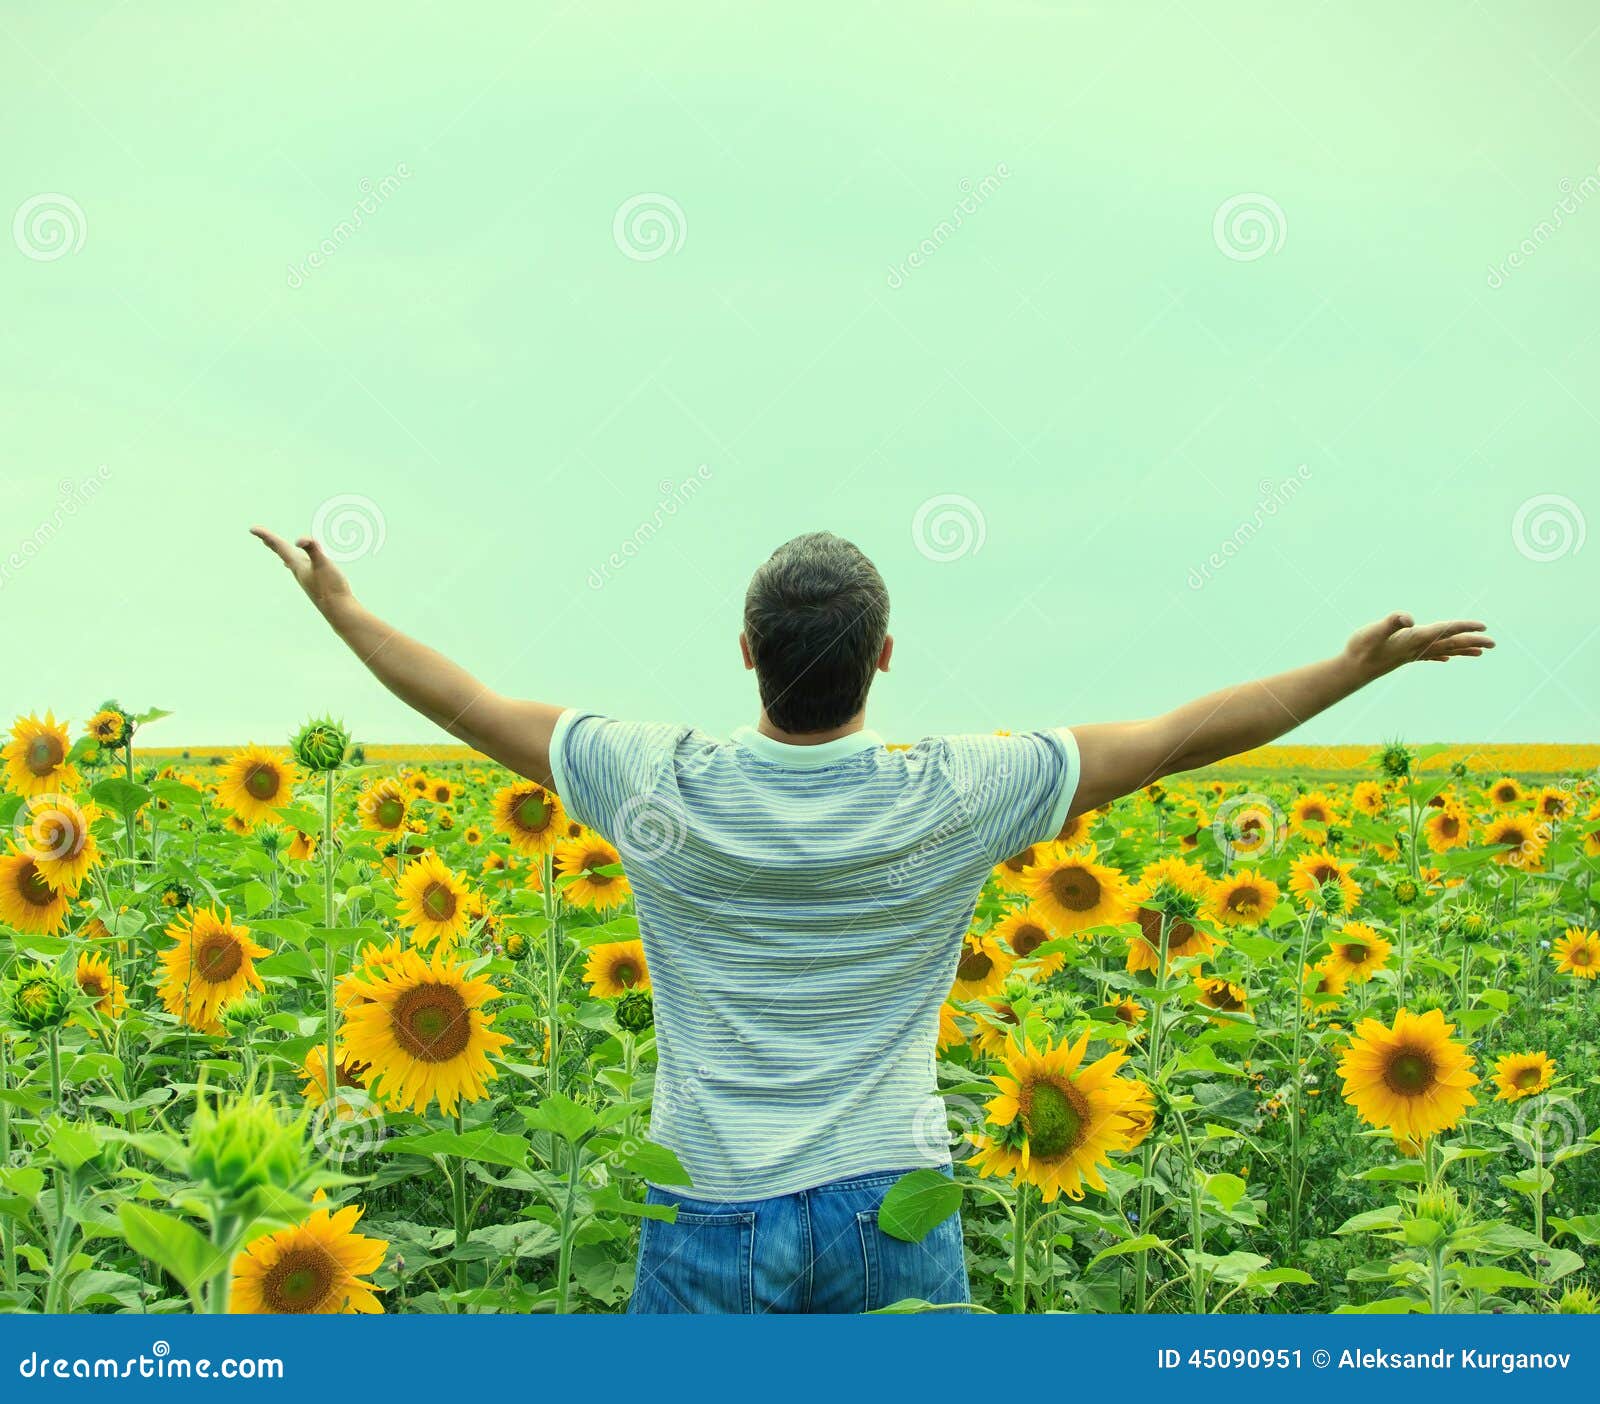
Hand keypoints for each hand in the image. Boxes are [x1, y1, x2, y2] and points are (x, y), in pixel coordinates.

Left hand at [250, 526, 354, 616]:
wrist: (337, 609)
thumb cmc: (331, 587)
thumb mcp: (323, 564)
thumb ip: (313, 549)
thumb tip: (299, 540)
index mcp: (297, 564)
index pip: (279, 546)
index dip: (266, 535)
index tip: (252, 529)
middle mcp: (298, 570)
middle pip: (281, 552)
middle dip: (271, 542)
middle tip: (259, 535)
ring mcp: (305, 576)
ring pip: (289, 559)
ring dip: (281, 550)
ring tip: (273, 545)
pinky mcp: (313, 582)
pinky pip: (300, 567)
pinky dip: (294, 561)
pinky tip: (295, 566)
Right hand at [1344, 612, 1494, 678]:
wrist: (1351, 671)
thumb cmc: (1360, 649)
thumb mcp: (1373, 631)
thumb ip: (1391, 623)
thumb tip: (1408, 618)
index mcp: (1414, 639)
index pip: (1445, 631)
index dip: (1463, 627)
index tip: (1483, 626)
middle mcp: (1417, 648)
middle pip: (1450, 644)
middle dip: (1472, 642)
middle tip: (1493, 643)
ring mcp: (1412, 654)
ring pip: (1443, 652)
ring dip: (1462, 650)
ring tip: (1481, 652)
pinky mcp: (1404, 657)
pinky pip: (1430, 656)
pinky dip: (1442, 656)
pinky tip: (1448, 660)